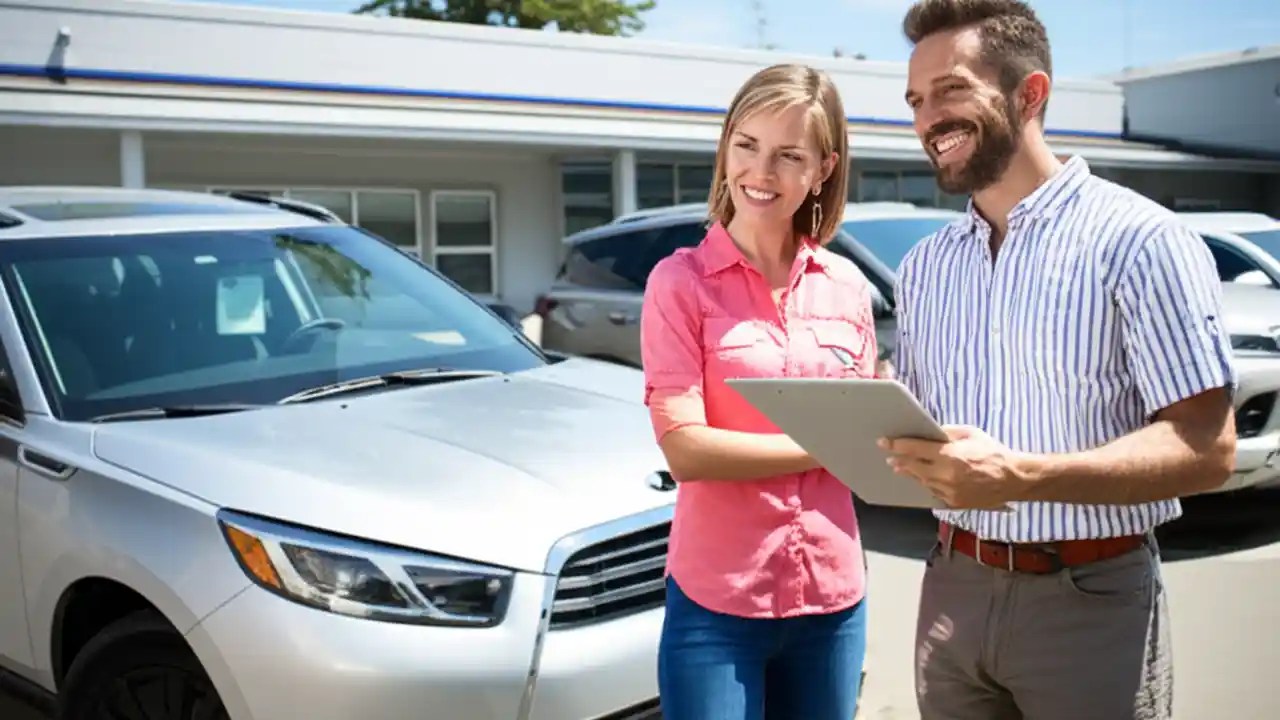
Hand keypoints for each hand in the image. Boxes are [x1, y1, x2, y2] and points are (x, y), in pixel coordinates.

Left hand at [877, 425, 1026, 508]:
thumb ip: (947, 433)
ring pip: (922, 481)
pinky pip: (934, 492)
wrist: (1014, 479)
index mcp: (949, 455)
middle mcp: (945, 475)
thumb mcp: (970, 434)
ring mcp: (949, 491)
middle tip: (890, 456)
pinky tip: (924, 478)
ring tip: (902, 467)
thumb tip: (929, 433)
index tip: (884, 442)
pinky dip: (928, 484)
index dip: (897, 445)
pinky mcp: (954, 503)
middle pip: (913, 467)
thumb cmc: (993, 452)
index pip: (915, 449)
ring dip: (911, 473)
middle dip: (900, 461)